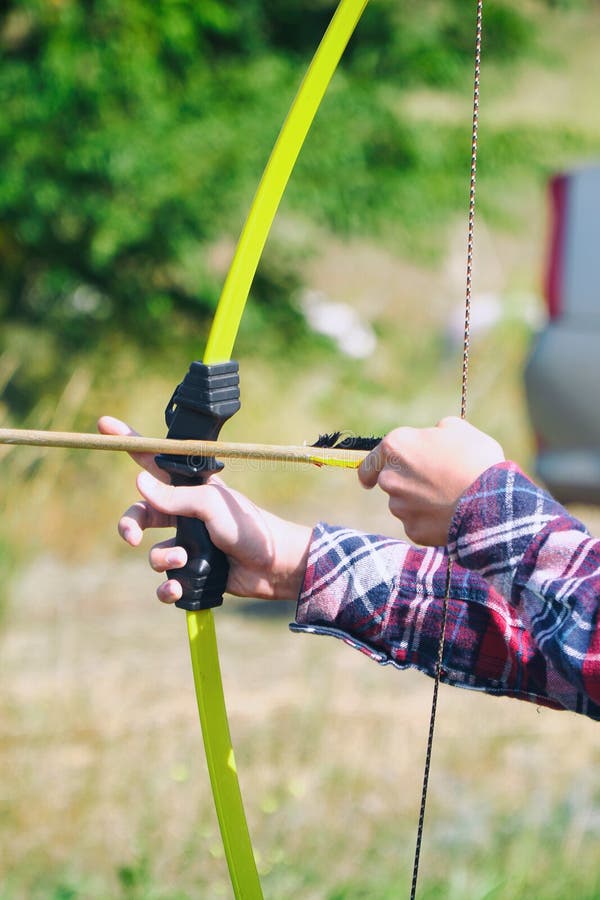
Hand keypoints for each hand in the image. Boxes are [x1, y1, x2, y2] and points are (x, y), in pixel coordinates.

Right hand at [98, 416, 311, 602]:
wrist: (275, 567)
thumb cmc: (249, 527)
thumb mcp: (212, 505)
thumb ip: (175, 497)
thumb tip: (138, 482)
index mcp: (190, 489)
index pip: (155, 462)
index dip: (131, 443)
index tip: (104, 425)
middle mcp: (185, 514)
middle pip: (141, 514)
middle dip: (130, 525)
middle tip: (132, 538)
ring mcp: (188, 544)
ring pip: (153, 553)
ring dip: (163, 560)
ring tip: (184, 561)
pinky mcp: (193, 573)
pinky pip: (165, 583)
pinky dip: (168, 589)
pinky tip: (179, 588)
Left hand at [358, 416, 504, 545]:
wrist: (489, 501)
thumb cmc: (475, 459)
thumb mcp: (458, 430)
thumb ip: (435, 431)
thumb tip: (431, 436)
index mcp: (396, 447)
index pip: (370, 461)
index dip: (371, 469)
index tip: (368, 480)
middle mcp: (390, 478)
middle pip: (390, 483)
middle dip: (407, 484)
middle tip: (435, 483)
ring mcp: (400, 507)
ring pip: (404, 505)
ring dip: (419, 502)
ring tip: (450, 498)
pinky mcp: (413, 530)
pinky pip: (418, 524)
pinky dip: (430, 521)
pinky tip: (450, 514)